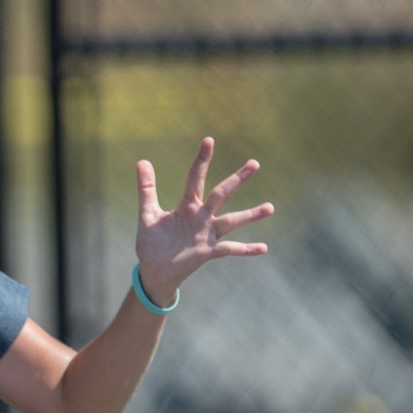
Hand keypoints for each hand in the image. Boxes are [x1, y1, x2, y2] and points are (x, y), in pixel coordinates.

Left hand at [134, 137, 272, 303]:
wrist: (153, 271)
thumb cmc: (152, 243)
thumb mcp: (148, 214)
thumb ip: (147, 189)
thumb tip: (142, 161)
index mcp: (186, 206)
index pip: (195, 179)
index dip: (201, 161)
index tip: (208, 141)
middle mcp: (201, 217)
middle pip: (220, 194)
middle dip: (236, 180)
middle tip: (254, 163)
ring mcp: (207, 234)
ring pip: (231, 220)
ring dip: (250, 215)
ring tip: (270, 207)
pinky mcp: (208, 252)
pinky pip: (229, 249)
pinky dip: (246, 249)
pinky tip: (264, 248)